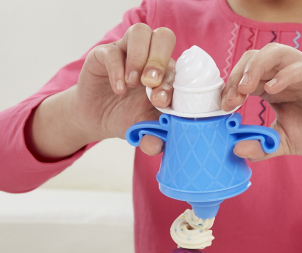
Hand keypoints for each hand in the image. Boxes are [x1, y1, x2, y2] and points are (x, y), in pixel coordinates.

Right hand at [27, 23, 176, 160]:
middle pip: (164, 37)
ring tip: (133, 84)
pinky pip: (113, 51)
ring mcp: (128, 53)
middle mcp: (150, 59)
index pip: (179, 66)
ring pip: (141, 32)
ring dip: (140, 58)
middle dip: (160, 60)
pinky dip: (117, 70)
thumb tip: (155, 146)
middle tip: (150, 85)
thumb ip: (154, 137)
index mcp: (167, 74)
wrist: (98, 119)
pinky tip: (118, 90)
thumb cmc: (128, 119)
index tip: (163, 102)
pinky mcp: (105, 54)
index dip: (174, 82)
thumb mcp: (144, 130)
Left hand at [221, 43, 301, 169]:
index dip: (232, 87)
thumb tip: (236, 148)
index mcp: (274, 87)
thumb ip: (261, 146)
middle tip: (231, 98)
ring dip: (256, 67)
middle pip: (256, 58)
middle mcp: (287, 75)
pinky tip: (273, 88)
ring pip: (277, 53)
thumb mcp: (283, 142)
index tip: (224, 106)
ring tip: (245, 88)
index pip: (246, 76)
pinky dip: (286, 74)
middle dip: (238, 74)